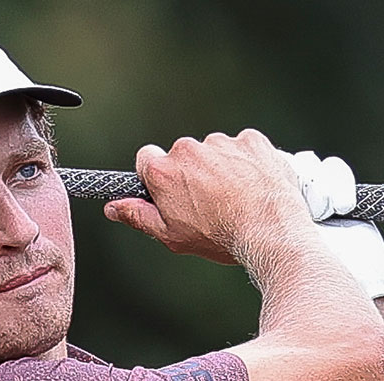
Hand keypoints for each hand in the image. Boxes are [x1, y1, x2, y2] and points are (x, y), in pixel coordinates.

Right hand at [102, 129, 309, 265]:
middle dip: (191, 174)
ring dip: (220, 168)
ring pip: (214, 151)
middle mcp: (190, 150)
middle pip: (182, 155)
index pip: (146, 158)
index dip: (156, 176)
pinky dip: (246, 162)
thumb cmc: (220, 236)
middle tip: (207, 202)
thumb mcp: (171, 235)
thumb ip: (138, 216)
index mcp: (164, 171)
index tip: (168, 189)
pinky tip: (252, 185)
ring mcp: (222, 143)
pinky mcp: (251, 140)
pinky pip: (242, 146)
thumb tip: (113, 208)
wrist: (269, 230)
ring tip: (235, 197)